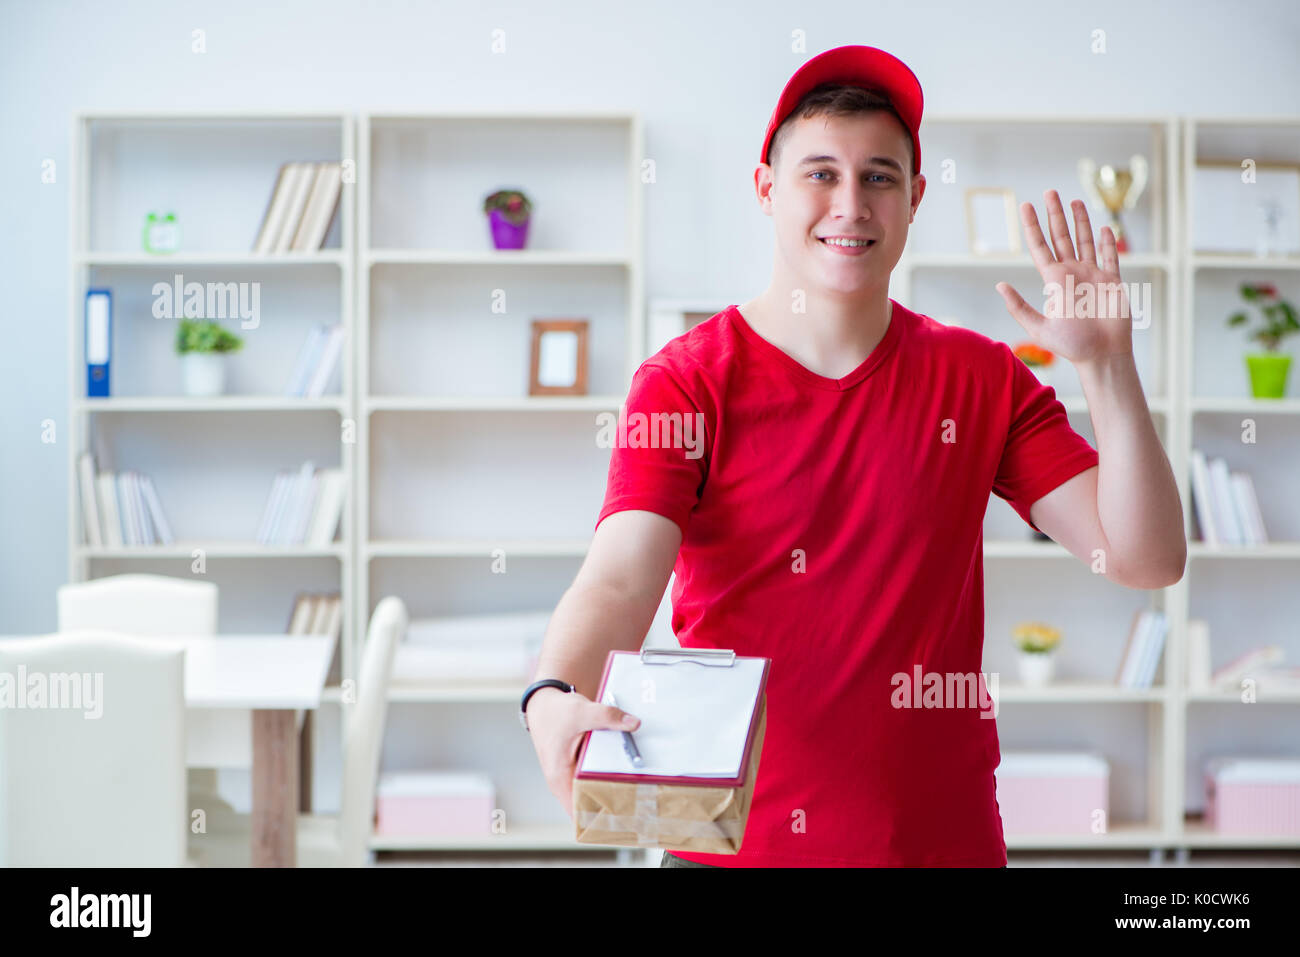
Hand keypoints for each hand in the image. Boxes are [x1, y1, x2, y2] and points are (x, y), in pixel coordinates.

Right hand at [526, 686, 640, 819]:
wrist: (543, 705)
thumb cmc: (555, 712)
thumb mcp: (581, 711)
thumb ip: (607, 717)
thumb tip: (633, 724)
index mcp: (560, 778)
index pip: (581, 812)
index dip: (602, 814)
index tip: (626, 808)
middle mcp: (564, 783)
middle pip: (591, 804)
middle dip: (613, 801)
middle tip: (638, 794)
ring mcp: (570, 778)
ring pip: (594, 792)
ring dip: (612, 788)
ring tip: (635, 783)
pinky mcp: (578, 770)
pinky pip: (594, 779)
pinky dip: (607, 775)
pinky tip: (623, 768)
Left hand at [995, 189, 1133, 364]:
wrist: (1102, 355)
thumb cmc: (1071, 345)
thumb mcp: (1039, 327)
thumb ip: (1019, 307)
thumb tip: (999, 285)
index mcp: (1054, 281)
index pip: (1040, 246)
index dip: (1033, 226)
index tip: (1026, 205)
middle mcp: (1072, 274)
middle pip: (1062, 237)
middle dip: (1056, 214)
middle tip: (1050, 191)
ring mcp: (1093, 275)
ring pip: (1085, 241)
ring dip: (1080, 221)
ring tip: (1073, 201)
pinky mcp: (1112, 282)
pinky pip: (1110, 257)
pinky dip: (1107, 243)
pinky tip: (1104, 228)